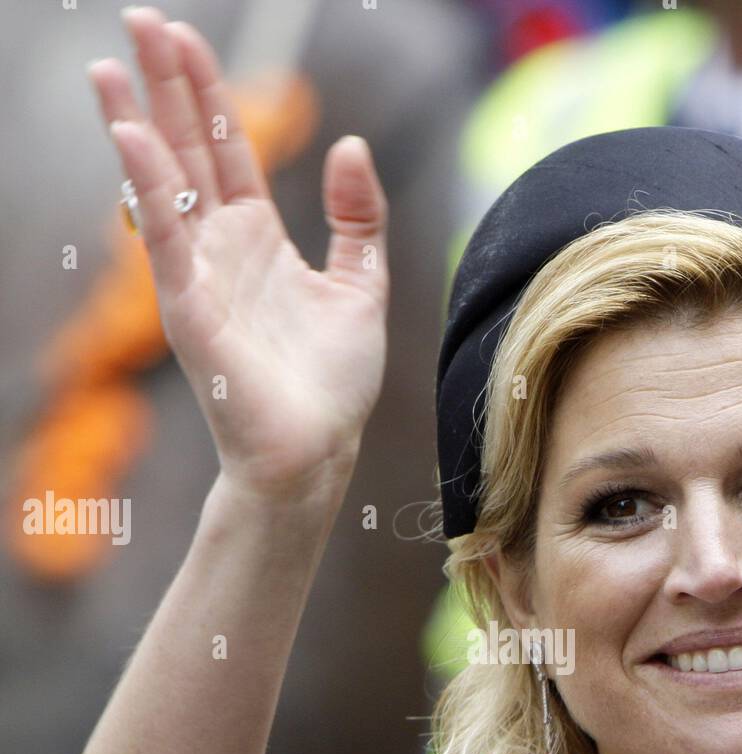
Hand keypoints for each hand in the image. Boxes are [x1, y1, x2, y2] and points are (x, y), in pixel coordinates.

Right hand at [89, 7, 388, 505]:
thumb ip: (358, 218)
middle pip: (186, 149)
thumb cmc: (333, 384)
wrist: (318, 450)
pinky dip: (146, 186)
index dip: (207, 92)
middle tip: (139, 18)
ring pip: (163, 183)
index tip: (186, 36)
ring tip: (110, 62)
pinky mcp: (189, 309)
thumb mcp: (361, 285)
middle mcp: (221, 248)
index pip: (226, 148)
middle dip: (164, 84)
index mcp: (258, 237)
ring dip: (137, 120)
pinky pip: (164, 237)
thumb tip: (352, 146)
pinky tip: (131, 135)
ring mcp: (199, 275)